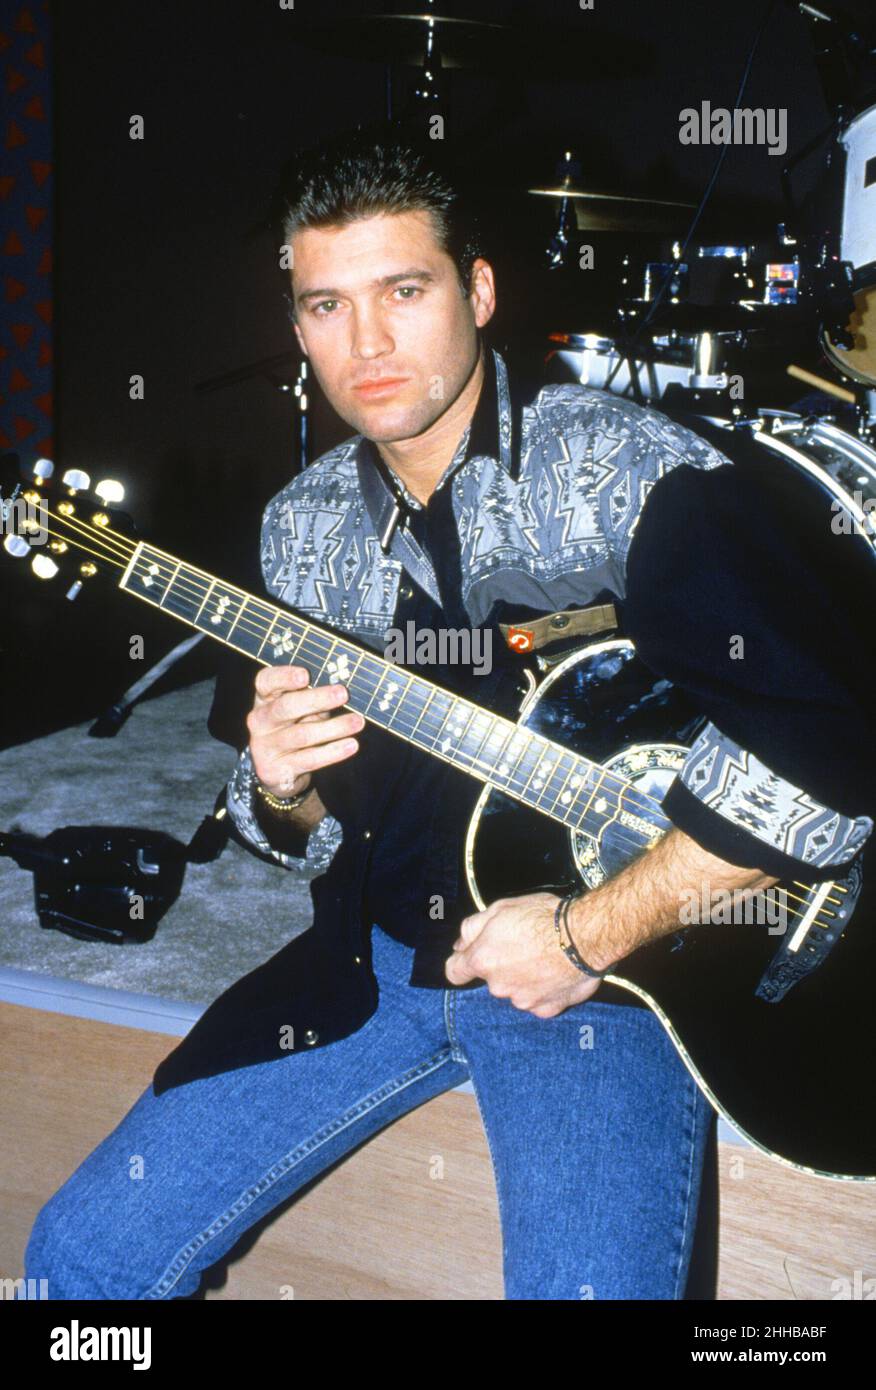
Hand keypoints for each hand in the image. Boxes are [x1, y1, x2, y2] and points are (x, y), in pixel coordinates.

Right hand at [246, 664, 363, 799]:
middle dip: (316, 699)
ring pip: (302, 735)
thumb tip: (342, 689)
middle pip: (285, 707)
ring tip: (357, 722)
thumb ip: (312, 697)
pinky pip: (310, 759)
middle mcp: (260, 721)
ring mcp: (265, 747)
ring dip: (334, 727)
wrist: (275, 771)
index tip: (306, 675)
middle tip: (343, 693)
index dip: (284, 676)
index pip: (266, 681)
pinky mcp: (276, 771)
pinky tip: (351, 745)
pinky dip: (333, 752)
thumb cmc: (293, 728)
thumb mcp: (299, 711)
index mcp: (264, 699)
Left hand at [444, 891, 602, 1017]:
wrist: (585, 935)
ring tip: (545, 957)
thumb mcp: (500, 908)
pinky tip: (557, 973)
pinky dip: (545, 991)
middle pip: (491, 979)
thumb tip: (460, 943)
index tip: (473, 954)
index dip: (462, 962)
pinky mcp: (547, 1010)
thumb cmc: (543, 917)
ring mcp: (523, 1001)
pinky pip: (539, 1001)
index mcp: (482, 960)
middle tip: (523, 944)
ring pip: (515, 991)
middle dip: (501, 965)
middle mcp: (498, 987)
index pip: (454, 972)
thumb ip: (472, 927)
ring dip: (523, 979)